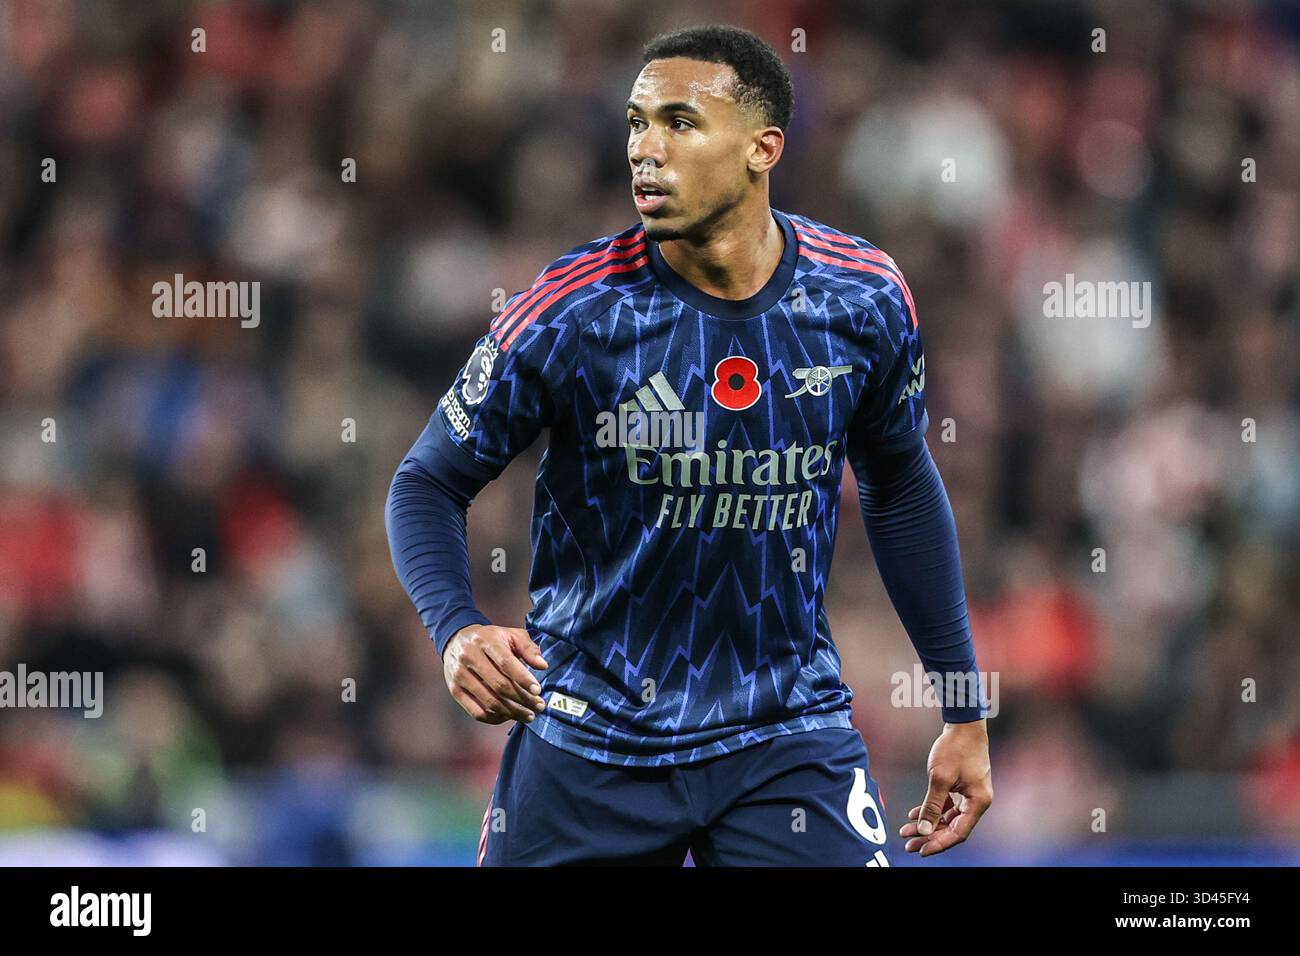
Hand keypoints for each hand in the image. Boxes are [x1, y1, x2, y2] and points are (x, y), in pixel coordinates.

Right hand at [443, 624, 548, 724]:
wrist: (456, 640)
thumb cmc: (490, 639)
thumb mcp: (510, 635)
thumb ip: (528, 648)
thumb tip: (542, 666)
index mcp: (485, 641)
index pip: (505, 663)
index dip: (523, 679)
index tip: (538, 691)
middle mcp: (469, 657)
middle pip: (499, 685)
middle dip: (522, 699)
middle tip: (539, 706)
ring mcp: (459, 676)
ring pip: (489, 702)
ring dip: (512, 712)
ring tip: (529, 715)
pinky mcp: (455, 691)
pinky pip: (476, 712)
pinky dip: (495, 718)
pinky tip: (509, 716)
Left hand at [899, 719, 992, 856]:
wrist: (964, 725)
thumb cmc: (955, 749)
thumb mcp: (940, 778)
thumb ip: (932, 806)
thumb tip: (922, 829)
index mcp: (978, 803)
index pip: (958, 833)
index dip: (938, 844)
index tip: (920, 850)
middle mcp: (976, 802)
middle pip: (952, 828)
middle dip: (929, 836)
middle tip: (908, 845)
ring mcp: (970, 795)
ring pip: (947, 818)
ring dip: (928, 824)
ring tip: (907, 831)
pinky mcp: (962, 787)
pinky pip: (946, 806)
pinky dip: (931, 810)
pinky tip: (914, 815)